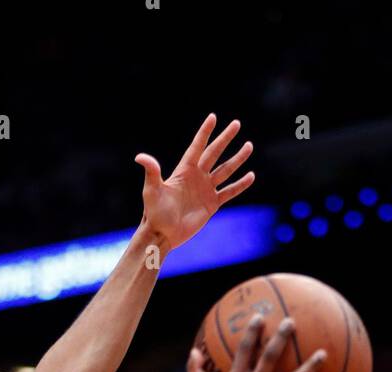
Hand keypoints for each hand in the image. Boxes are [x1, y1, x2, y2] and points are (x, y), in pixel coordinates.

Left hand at [136, 114, 253, 251]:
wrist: (163, 234)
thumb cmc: (155, 212)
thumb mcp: (152, 191)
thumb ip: (151, 172)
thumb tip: (140, 157)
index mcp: (184, 170)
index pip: (197, 147)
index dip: (205, 132)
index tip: (213, 117)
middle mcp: (197, 176)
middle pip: (214, 153)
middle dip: (225, 138)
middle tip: (236, 123)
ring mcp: (206, 190)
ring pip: (225, 170)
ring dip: (237, 159)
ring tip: (249, 146)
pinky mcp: (212, 204)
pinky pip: (229, 192)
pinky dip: (240, 185)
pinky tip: (250, 176)